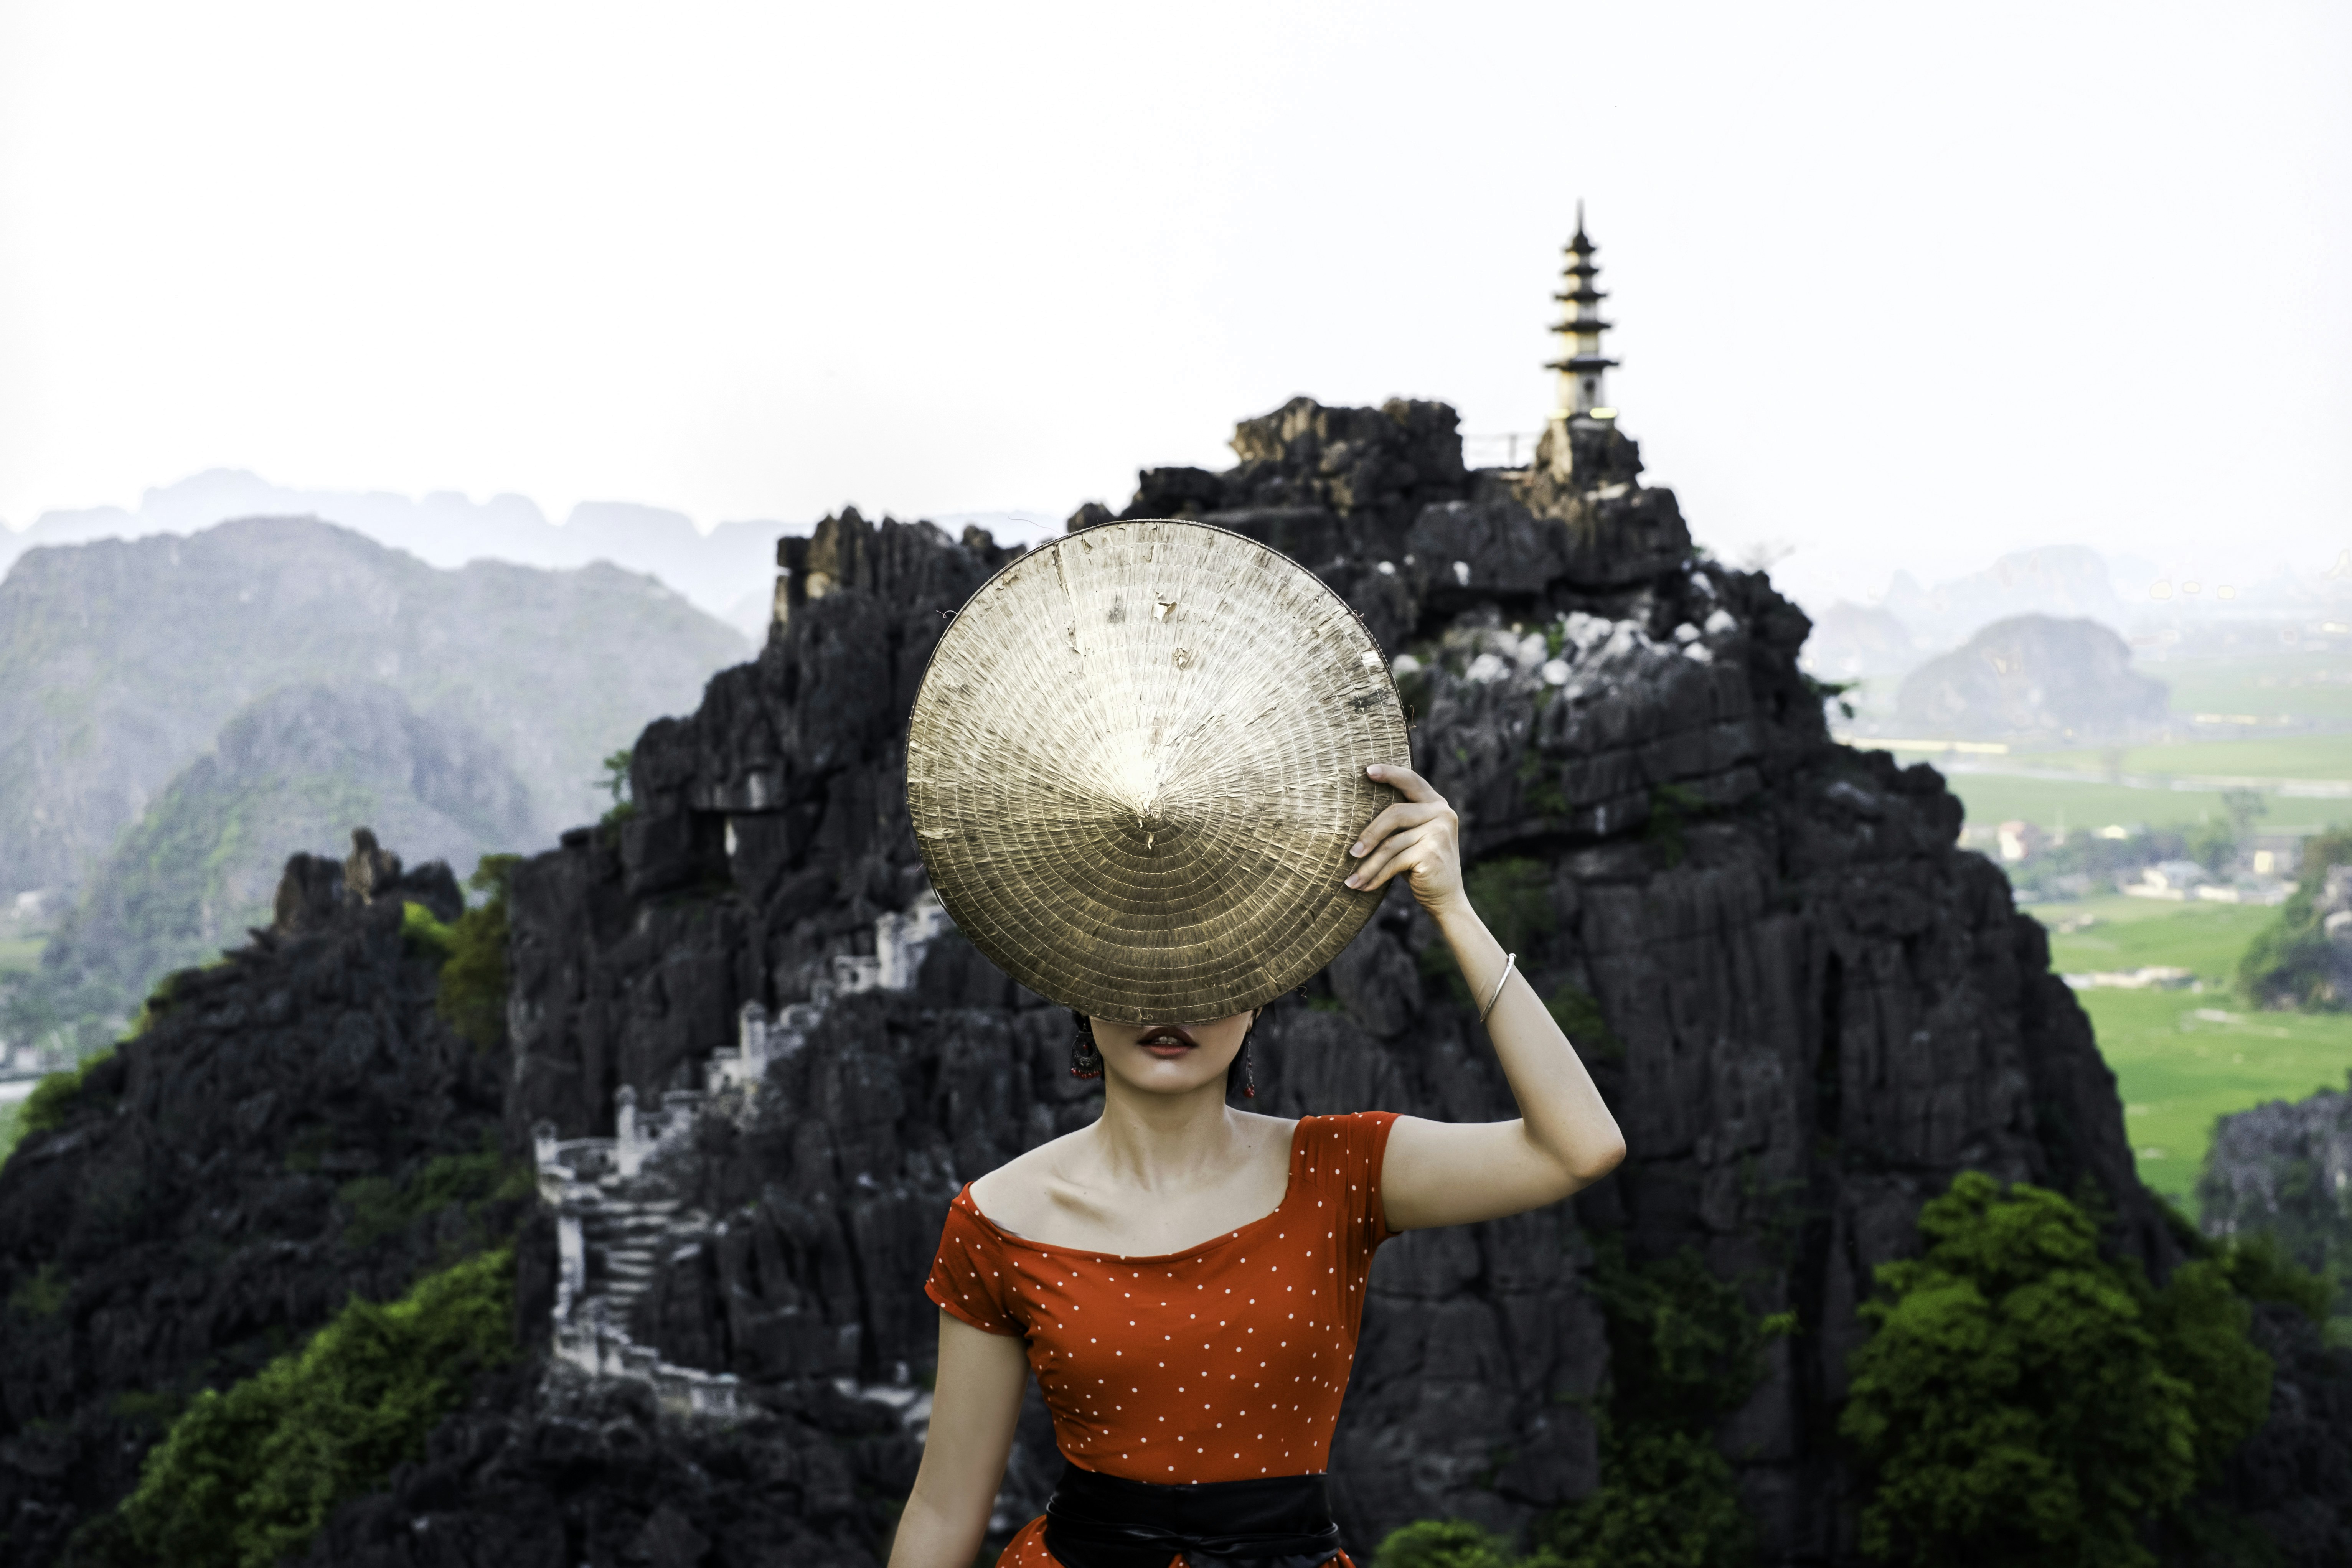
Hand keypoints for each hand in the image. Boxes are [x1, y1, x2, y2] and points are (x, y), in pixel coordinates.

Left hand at [1343, 764, 1464, 914]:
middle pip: (1394, 813)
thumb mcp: (1411, 839)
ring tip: (1351, 880)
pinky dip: (1376, 876)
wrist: (1446, 900)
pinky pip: (1394, 862)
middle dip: (1368, 834)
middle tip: (1351, 853)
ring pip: (1390, 843)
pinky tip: (1364, 886)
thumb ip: (1398, 822)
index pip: (1412, 781)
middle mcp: (1442, 813)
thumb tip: (1355, 812)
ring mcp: (1439, 832)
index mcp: (1437, 805)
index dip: (1390, 773)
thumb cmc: (1420, 867)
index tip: (1367, 771)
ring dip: (1367, 865)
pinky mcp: (1431, 852)